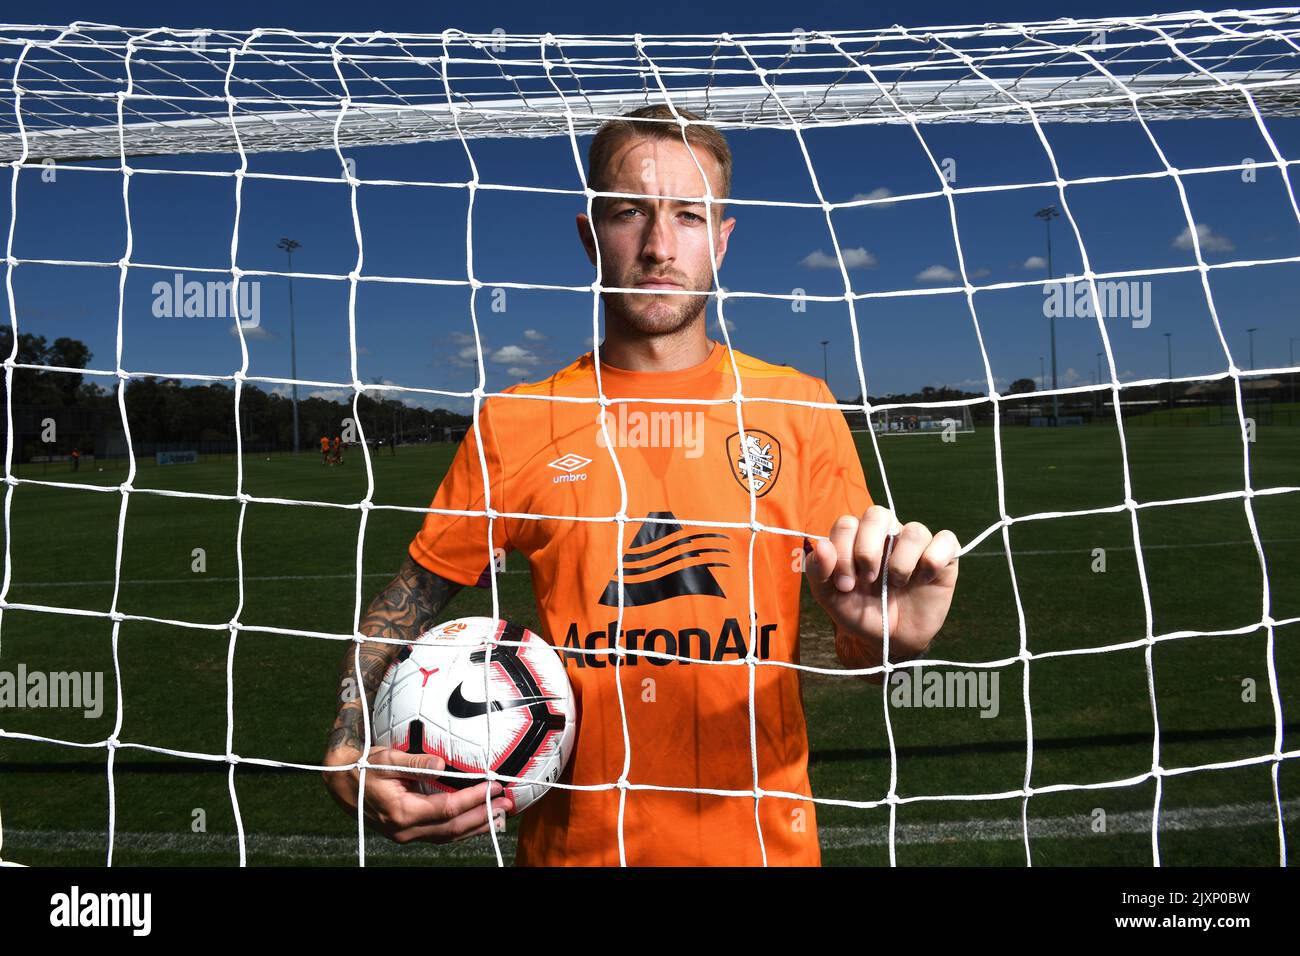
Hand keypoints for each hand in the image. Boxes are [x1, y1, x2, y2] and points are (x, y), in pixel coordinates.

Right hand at [322, 745, 512, 844]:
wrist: (340, 786)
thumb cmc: (364, 768)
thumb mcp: (386, 759)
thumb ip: (414, 762)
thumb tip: (441, 763)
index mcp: (402, 811)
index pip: (446, 808)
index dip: (472, 798)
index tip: (492, 786)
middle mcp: (405, 829)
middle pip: (453, 827)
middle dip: (482, 815)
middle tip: (506, 802)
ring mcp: (407, 835)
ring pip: (449, 835)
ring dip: (477, 825)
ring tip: (501, 814)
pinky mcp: (409, 833)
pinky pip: (441, 834)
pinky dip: (463, 828)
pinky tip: (479, 820)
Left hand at [805, 504, 959, 667]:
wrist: (890, 640)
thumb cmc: (860, 612)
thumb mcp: (831, 598)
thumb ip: (819, 572)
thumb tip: (822, 546)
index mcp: (857, 538)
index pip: (847, 524)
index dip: (843, 551)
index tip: (844, 584)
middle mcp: (887, 534)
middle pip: (878, 514)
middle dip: (868, 549)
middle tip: (868, 579)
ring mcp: (915, 544)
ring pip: (914, 530)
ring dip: (901, 561)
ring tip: (897, 583)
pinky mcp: (943, 556)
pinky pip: (946, 540)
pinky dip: (933, 559)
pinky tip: (923, 580)